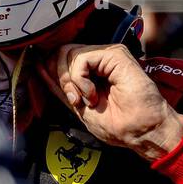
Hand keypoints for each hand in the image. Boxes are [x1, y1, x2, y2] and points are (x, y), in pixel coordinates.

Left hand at [37, 43, 182, 160]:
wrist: (143, 131)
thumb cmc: (118, 124)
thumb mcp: (79, 105)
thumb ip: (61, 86)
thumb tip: (39, 66)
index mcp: (92, 70)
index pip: (59, 57)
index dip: (51, 71)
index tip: (64, 93)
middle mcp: (99, 59)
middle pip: (60, 52)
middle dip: (60, 78)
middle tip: (76, 99)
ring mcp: (107, 55)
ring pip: (67, 53)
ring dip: (71, 81)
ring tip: (87, 99)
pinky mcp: (115, 54)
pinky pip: (81, 59)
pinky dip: (80, 80)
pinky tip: (92, 94)